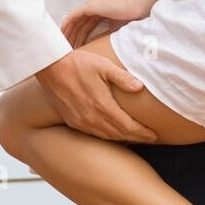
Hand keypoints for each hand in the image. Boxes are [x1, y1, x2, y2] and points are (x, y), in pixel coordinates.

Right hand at [34, 49, 156, 142]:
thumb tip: (140, 87)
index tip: (155, 136)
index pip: (128, 126)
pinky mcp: (72, 121)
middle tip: (150, 140)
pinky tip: (114, 134)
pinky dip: (108, 137)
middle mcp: (91, 118)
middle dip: (137, 138)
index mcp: (102, 105)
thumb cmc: (78, 64)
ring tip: (136, 138)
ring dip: (123, 139)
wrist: (50, 68)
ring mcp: (81, 122)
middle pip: (119, 134)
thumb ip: (123, 78)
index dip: (143, 133)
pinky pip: (94, 134)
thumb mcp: (103, 66)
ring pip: (107, 137)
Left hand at [60, 0, 153, 48]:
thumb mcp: (115, 29)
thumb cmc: (131, 17)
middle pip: (77, 23)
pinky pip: (73, 16)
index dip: (78, 36)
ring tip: (63, 44)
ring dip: (67, 32)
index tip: (74, 46)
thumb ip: (104, 34)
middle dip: (70, 36)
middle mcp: (93, 6)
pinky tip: (63, 33)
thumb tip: (96, 45)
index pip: (85, 25)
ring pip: (73, 20)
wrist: (137, 6)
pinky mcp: (90, 6)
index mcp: (100, 11)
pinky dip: (67, 25)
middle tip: (65, 48)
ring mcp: (91, 5)